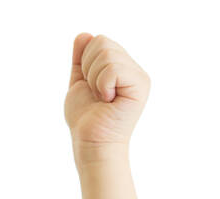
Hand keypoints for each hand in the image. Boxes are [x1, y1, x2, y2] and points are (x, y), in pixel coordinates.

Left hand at [64, 33, 149, 159]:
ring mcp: (139, 76)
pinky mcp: (140, 84)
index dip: (85, 63)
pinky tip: (108, 100)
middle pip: (102, 42)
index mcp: (120, 66)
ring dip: (94, 79)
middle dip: (89, 69)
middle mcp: (132, 68)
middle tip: (96, 94)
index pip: (97, 40)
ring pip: (106, 54)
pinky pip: (113, 68)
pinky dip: (102, 85)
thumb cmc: (86, 120)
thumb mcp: (79, 83)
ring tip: (102, 98)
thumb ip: (81, 59)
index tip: (91, 88)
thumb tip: (84, 35)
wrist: (92, 144)